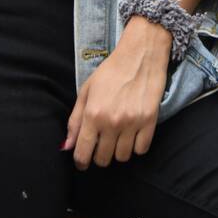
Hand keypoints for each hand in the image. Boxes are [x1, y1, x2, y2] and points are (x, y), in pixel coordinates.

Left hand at [64, 20, 170, 167]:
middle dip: (99, 156)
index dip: (81, 161)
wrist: (140, 55)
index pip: (83, 152)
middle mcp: (112, 122)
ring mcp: (132, 123)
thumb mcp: (86, 91)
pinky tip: (132, 135)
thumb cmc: (111, 71)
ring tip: (117, 139)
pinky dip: (136, 147)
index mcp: (93, 114)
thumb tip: (67, 146)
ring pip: (123, 157)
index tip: (82, 161)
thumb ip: (75, 120)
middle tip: (101, 145)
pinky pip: (141, 149)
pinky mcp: (150, 122)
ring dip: (118, 152)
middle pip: (103, 159)